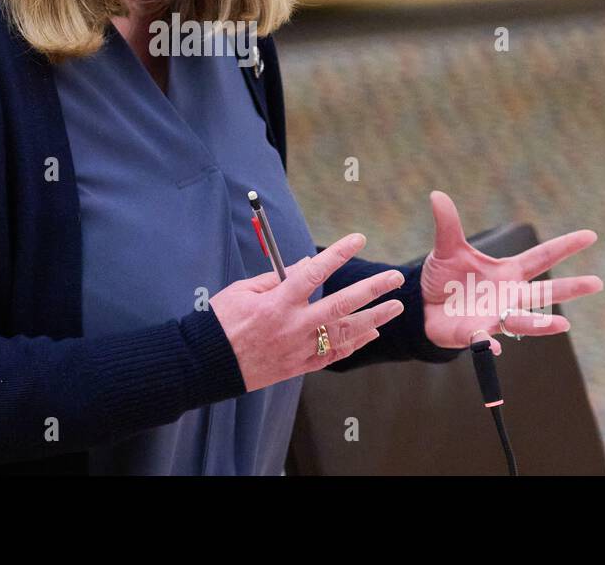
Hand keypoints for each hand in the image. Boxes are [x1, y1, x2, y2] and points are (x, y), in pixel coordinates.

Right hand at [210, 232, 404, 391]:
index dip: (338, 254)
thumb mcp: (243, 291)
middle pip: (341, 305)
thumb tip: (305, 265)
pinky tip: (371, 334)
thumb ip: (277, 278)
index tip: (357, 239)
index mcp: (277, 303)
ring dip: (374, 319)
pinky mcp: (300, 366)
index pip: (314, 273)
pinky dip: (354, 344)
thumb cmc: (222, 322)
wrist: (209, 364)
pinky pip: (333, 355)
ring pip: (345, 333)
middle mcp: (294, 326)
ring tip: (395, 307)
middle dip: (372, 290)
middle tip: (395, 278)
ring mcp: (299, 348)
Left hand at [419, 191, 603, 354]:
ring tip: (564, 324)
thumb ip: (448, 224)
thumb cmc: (445, 277)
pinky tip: (492, 348)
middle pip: (544, 293)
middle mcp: (509, 296)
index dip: (565, 246)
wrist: (425, 306)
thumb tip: (437, 194)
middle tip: (598, 283)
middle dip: (570, 288)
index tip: (590, 235)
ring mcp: (495, 316)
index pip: (542, 257)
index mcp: (508, 272)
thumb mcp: (448, 248)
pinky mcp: (474, 333)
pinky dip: (486, 344)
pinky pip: (482, 340)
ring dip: (541, 324)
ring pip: (523, 321)